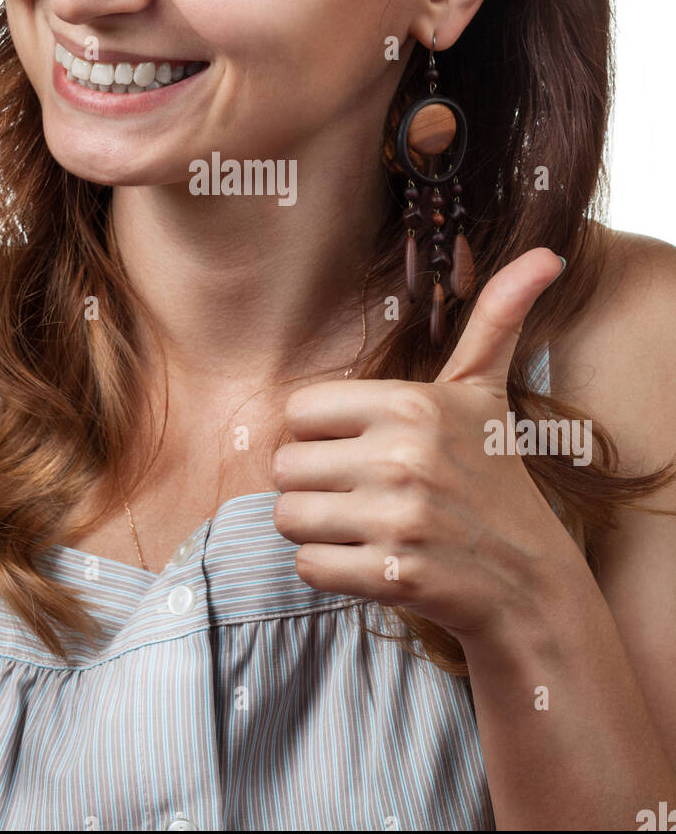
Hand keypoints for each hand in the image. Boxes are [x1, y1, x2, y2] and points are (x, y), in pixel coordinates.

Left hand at [271, 248, 581, 642]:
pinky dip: (329, 569)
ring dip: (317, 527)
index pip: (300, 410)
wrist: (530, 580)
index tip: (362, 446)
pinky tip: (371, 560)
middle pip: (285, 467)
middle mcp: (402, 457)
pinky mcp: (393, 576)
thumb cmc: (492, 476)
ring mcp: (399, 520)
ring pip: (287, 517)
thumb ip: (497, 318)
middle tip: (363, 493)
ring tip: (363, 524)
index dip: (323, 434)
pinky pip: (308, 567)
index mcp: (411, 404)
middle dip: (314, 485)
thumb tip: (547, 253)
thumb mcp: (485, 392)